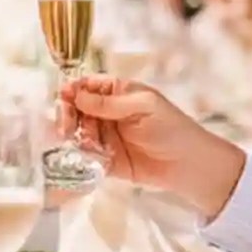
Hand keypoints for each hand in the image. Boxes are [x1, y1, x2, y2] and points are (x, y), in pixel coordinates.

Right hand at [60, 76, 244, 217]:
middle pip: (76, 109)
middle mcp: (108, 113)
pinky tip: (85, 155)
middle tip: (66, 125)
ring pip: (77, 132)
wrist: (187, 165)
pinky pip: (85, 156)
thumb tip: (76, 95)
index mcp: (118, 93)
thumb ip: (109, 103)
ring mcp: (105, 137)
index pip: (87, 86)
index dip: (73, 90)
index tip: (63, 97)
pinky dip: (81, 155)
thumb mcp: (143, 107)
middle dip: (68, 115)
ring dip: (74, 136)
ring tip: (81, 141)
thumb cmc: (172, 128)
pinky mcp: (105, 160)